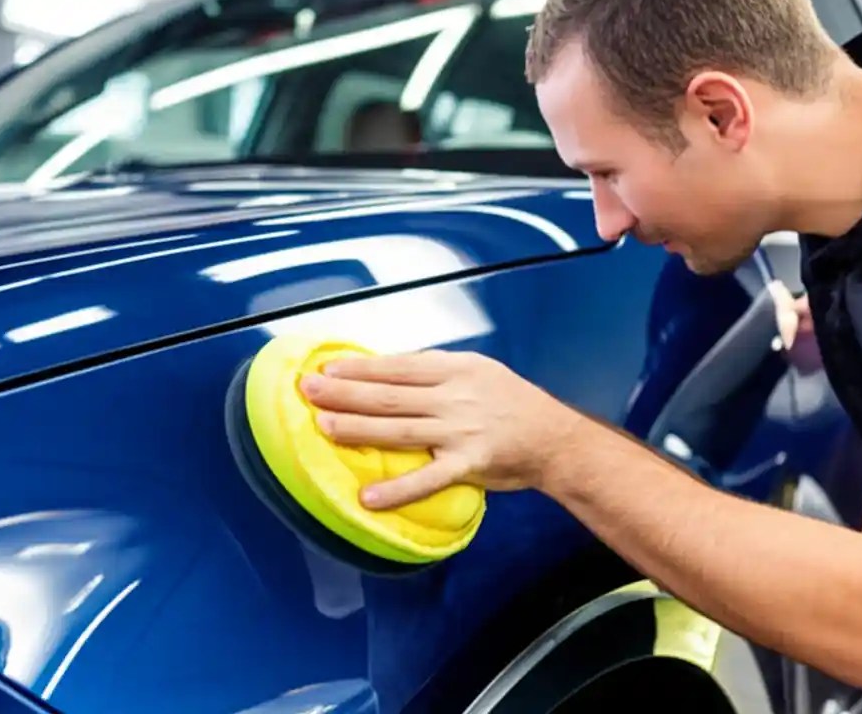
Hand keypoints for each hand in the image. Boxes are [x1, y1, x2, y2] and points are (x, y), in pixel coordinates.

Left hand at [298, 349, 578, 509]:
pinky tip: (367, 496)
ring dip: (357, 427)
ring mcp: (459, 432)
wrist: (553, 436)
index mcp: (454, 369)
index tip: (327, 368)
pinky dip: (396, 489)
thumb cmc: (510, 401)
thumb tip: (386, 371)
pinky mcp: (468, 465)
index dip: (360, 367)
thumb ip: (436, 371)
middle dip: (344, 391)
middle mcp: (453, 397)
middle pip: (389, 394)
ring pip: (399, 429)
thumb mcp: (476, 370)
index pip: (397, 366)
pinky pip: (427, 479)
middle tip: (307, 390)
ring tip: (322, 426)